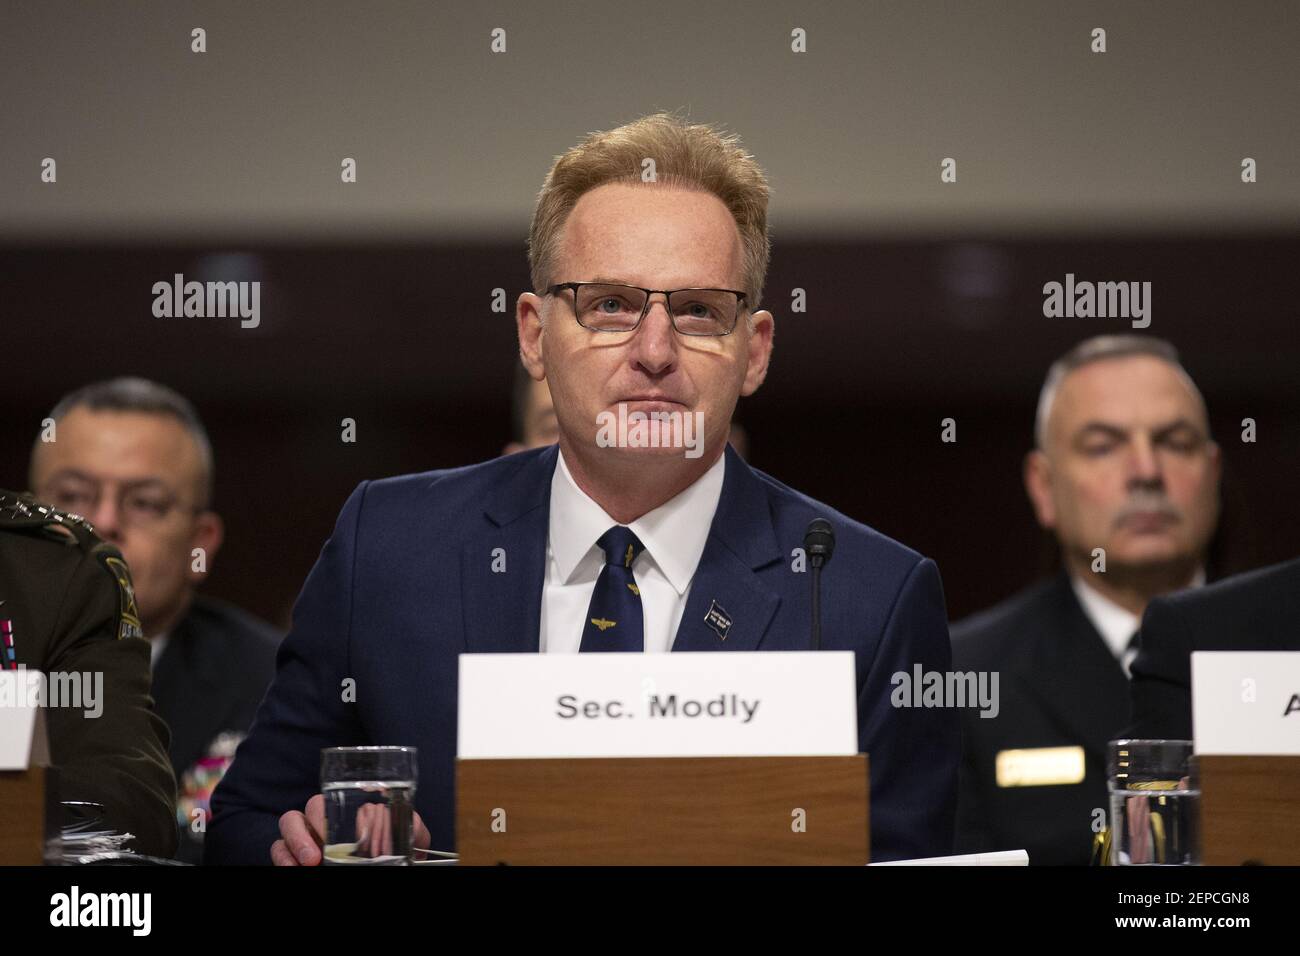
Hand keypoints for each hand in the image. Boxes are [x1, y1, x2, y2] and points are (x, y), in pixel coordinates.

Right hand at [271, 793, 431, 864]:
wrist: (388, 866)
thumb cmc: (394, 853)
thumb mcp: (408, 841)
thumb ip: (412, 828)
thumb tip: (412, 823)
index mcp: (348, 812)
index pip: (329, 798)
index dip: (326, 807)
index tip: (331, 829)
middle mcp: (324, 821)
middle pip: (305, 810)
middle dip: (306, 830)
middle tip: (316, 855)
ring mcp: (306, 838)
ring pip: (287, 825)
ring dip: (292, 843)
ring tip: (308, 863)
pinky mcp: (293, 855)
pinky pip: (279, 850)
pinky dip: (283, 859)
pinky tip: (294, 869)